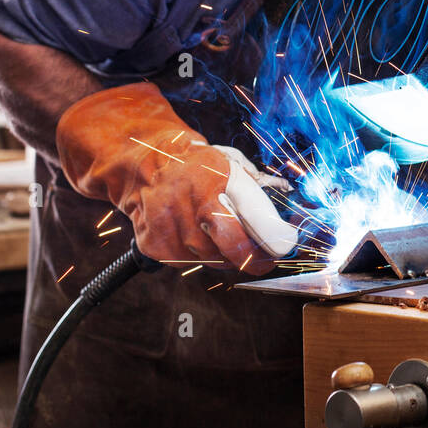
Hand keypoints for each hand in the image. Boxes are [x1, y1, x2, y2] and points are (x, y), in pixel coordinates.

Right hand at [56, 82, 297, 269]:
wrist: (142, 164)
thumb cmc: (193, 164)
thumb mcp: (229, 165)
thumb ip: (255, 192)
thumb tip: (283, 220)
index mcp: (214, 183)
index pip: (257, 222)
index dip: (277, 240)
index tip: (286, 244)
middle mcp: (191, 208)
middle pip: (237, 251)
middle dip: (256, 257)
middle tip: (264, 255)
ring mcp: (170, 230)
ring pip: (214, 261)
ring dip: (224, 253)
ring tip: (216, 229)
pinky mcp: (155, 246)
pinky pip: (189, 263)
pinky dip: (198, 254)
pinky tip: (192, 232)